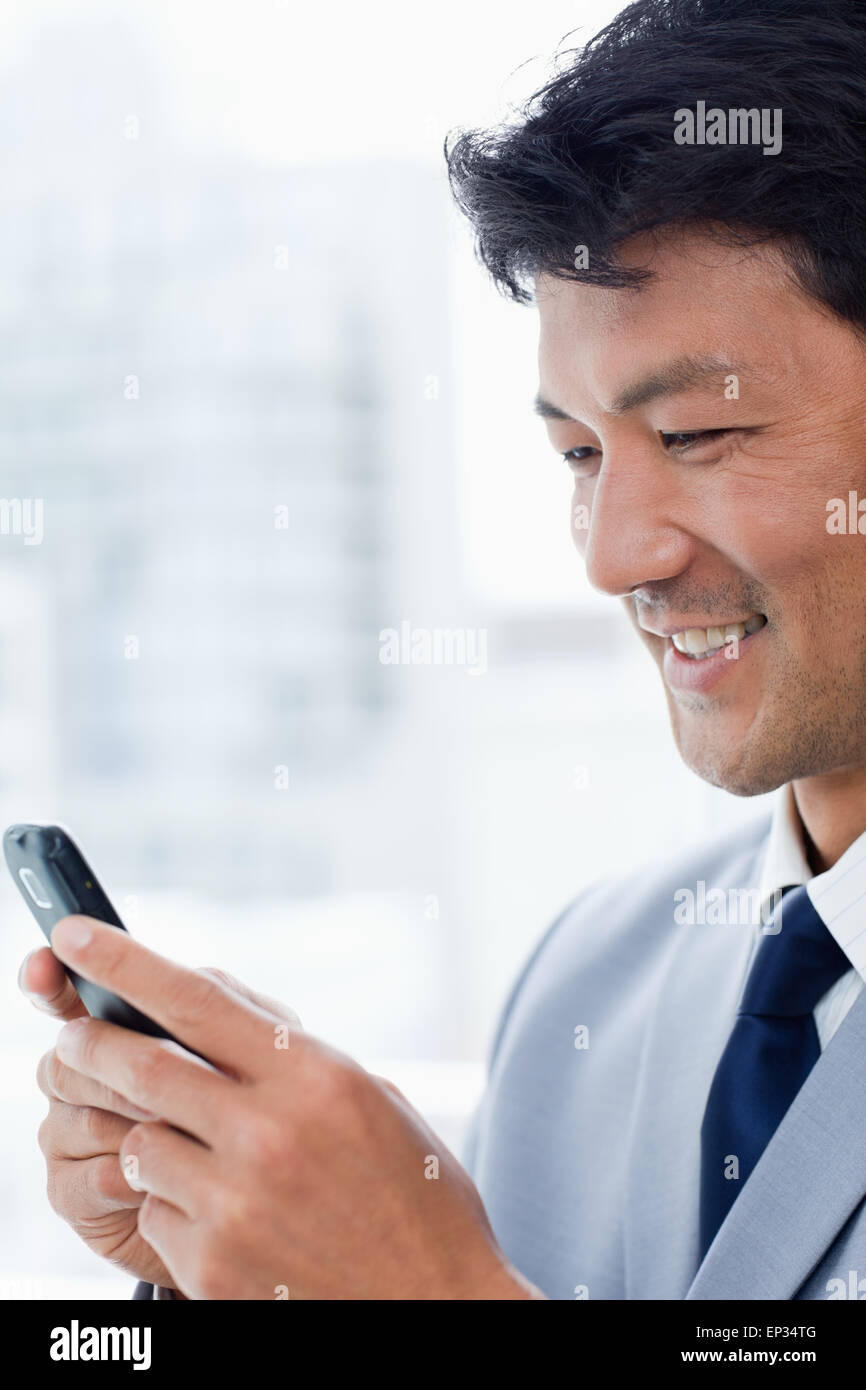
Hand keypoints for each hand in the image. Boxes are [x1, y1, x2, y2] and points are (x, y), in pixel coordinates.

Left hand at [47, 915, 540, 1299]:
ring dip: (148, 1137)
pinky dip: (173, 1204)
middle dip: (94, 1042)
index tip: (78, 933)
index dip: (125, 961)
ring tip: (192, 1150)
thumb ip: (288, 1053)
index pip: (197, 1000)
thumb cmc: (412, 1192)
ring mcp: (237, 1205)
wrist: (435, 1304)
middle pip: (143, 1067)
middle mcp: (270, 1134)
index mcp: (316, 1078)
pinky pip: (155, 1212)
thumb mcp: (371, 1098)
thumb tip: (208, 1004)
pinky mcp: (214, 1266)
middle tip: (73, 1034)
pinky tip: (223, 1215)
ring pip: (140, 1145)